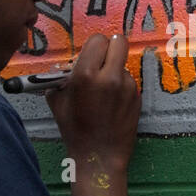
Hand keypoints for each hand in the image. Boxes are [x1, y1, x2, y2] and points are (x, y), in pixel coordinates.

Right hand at [46, 33, 140, 171]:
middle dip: (111, 47)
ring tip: (104, 91)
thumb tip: (72, 64)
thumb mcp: (57, 100)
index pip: (98, 40)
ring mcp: (127, 86)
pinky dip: (121, 86)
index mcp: (86, 75)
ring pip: (123, 64)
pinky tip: (112, 103)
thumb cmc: (74, 130)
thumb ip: (64, 77)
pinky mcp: (137, 96)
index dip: (94, 46)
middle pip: (119, 42)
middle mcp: (110, 77)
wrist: (99, 155)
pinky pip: (129, 81)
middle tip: (104, 59)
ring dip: (115, 70)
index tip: (91, 54)